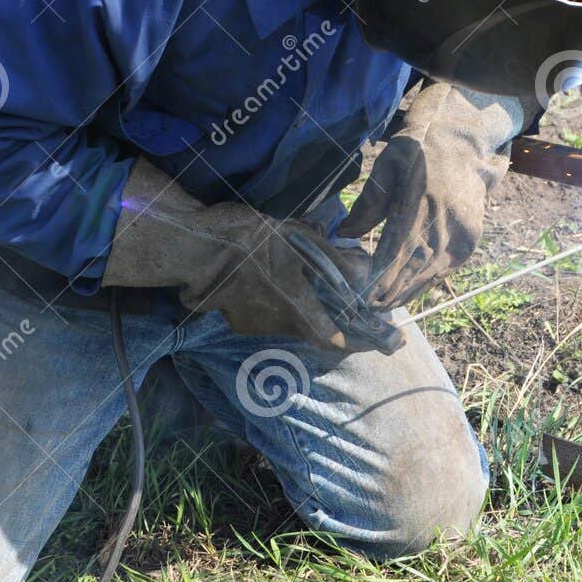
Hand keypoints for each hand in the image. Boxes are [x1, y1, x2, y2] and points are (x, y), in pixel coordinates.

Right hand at [104, 161, 364, 350]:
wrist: (194, 246)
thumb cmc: (249, 239)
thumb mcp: (298, 240)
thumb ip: (335, 260)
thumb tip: (367, 272)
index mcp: (297, 307)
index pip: (337, 340)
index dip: (363, 342)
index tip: (386, 340)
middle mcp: (277, 325)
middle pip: (313, 329)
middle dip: (329, 316)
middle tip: (341, 297)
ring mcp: (253, 325)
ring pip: (289, 322)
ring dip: (300, 307)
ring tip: (298, 278)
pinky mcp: (235, 319)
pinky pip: (266, 316)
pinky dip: (276, 302)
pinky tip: (269, 279)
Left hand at [337, 83, 513, 308]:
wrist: (464, 143)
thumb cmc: (419, 150)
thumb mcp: (388, 165)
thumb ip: (368, 202)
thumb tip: (344, 234)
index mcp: (421, 201)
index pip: (400, 250)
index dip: (384, 277)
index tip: (366, 296)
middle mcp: (446, 221)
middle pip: (417, 268)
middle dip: (393, 291)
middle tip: (370, 308)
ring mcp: (462, 232)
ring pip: (433, 273)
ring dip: (409, 291)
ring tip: (386, 305)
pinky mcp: (471, 238)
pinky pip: (447, 268)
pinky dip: (427, 281)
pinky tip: (409, 291)